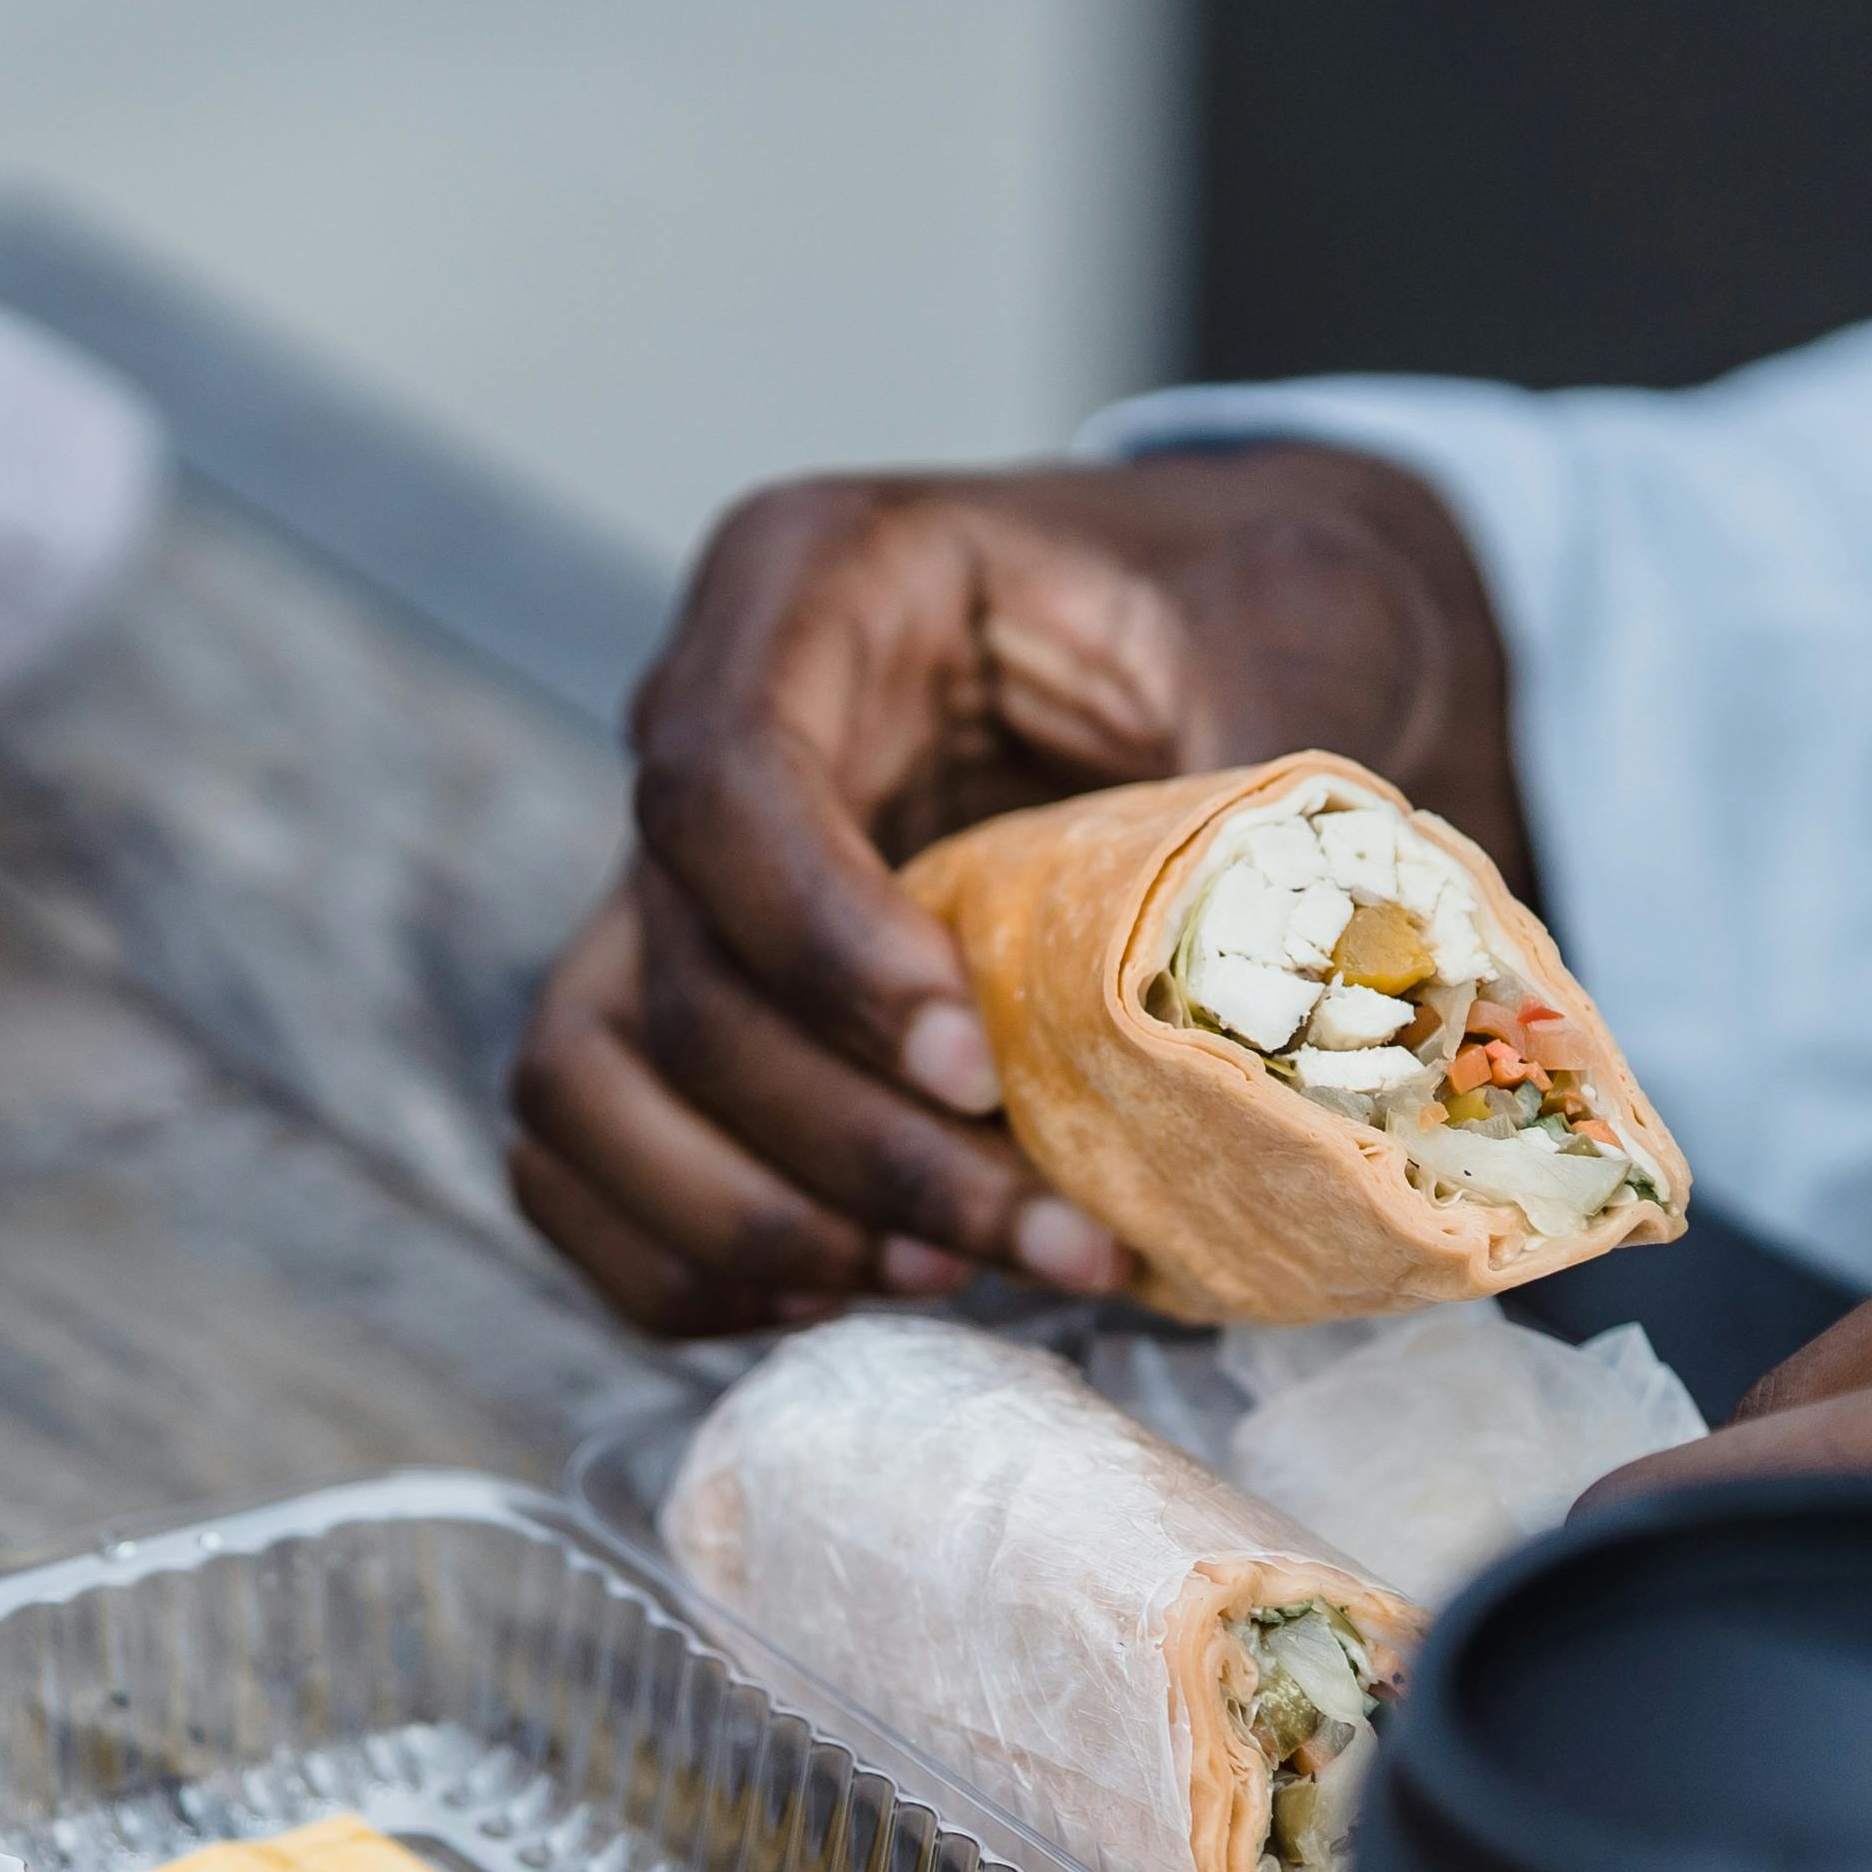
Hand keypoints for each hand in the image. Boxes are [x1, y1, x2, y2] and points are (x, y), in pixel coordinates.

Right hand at [508, 446, 1525, 1336]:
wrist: (1227, 621)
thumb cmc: (1249, 600)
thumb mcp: (1284, 634)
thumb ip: (1256, 807)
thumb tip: (1284, 1031)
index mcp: (814, 580)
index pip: (725, 780)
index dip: (824, 951)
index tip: (975, 1072)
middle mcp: (701, 716)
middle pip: (675, 971)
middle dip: (848, 1142)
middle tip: (1043, 1238)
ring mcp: (668, 864)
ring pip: (589, 1075)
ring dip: (752, 1217)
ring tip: (949, 1277)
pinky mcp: (674, 987)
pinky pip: (588, 1147)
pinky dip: (685, 1253)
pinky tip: (852, 1292)